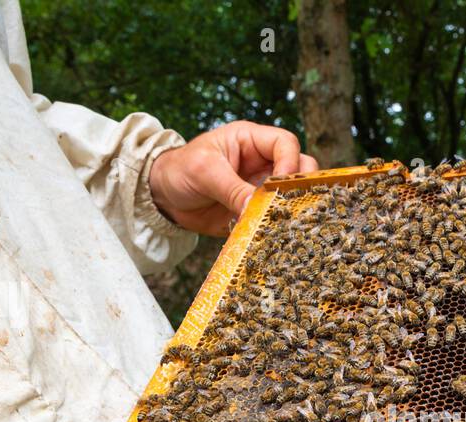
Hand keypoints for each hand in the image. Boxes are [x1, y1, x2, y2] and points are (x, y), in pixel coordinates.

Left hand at [149, 120, 318, 235]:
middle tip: (288, 206)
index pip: (285, 144)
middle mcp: (263, 162)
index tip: (279, 187)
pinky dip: (278, 226)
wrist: (164, 198)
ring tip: (283, 223)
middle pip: (300, 168)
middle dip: (300, 186)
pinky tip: (273, 235)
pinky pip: (276, 217)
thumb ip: (232, 189)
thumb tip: (257, 209)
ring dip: (292, 208)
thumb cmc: (180, 171)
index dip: (289, 163)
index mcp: (251, 141)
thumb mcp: (204, 173)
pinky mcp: (257, 211)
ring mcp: (262, 188)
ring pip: (294, 195)